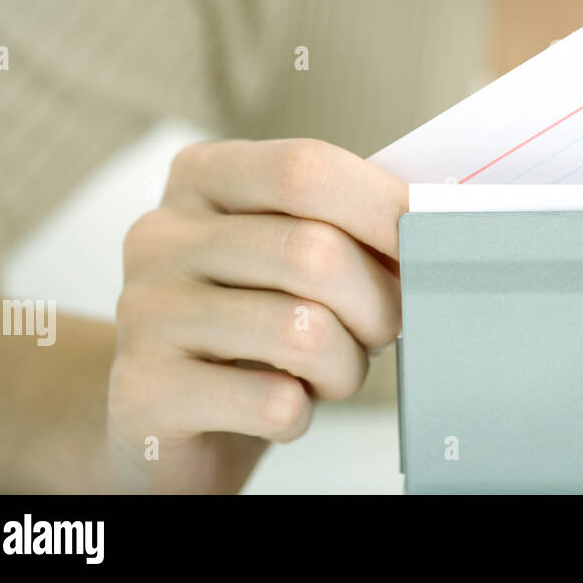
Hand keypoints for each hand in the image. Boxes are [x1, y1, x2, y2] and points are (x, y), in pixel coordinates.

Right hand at [107, 138, 405, 492]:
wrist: (170, 413)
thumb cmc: (258, 318)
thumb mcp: (297, 251)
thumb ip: (351, 224)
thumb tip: (439, 222)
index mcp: (204, 178)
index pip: (305, 169)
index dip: (384, 206)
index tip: (432, 239)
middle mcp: (161, 235)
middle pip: (313, 252)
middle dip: (378, 302)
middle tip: (387, 327)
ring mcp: (144, 312)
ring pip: (300, 332)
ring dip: (345, 364)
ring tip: (333, 369)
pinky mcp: (143, 393)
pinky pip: (271, 401)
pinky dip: (301, 412)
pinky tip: (281, 404)